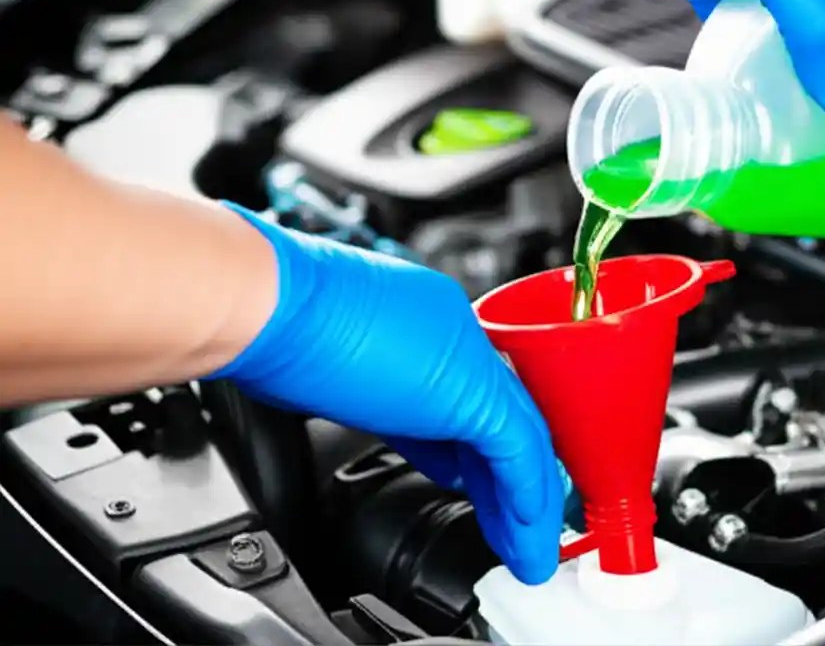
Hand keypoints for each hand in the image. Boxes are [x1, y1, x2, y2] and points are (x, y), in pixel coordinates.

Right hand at [209, 203, 562, 584]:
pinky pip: (517, 453)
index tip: (473, 480)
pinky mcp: (469, 391)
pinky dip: (525, 496)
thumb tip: (385, 423)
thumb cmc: (273, 323)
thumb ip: (376, 400)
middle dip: (511, 480)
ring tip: (531, 547)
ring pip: (521, 437)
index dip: (475, 446)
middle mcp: (455, 330)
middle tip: (524, 523)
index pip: (467, 390)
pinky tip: (527, 530)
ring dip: (526, 502)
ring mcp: (466, 356)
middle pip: (502, 415)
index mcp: (424, 316)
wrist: (265, 305)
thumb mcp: (336, 368)